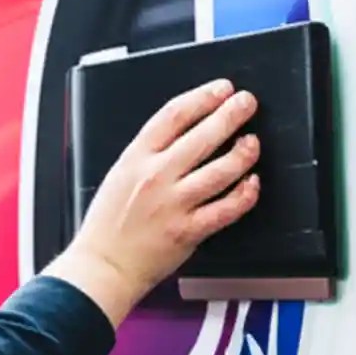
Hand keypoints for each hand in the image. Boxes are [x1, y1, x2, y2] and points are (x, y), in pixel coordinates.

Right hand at [43, 78, 260, 326]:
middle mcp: (156, 176)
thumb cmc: (109, 224)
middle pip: (202, 136)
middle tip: (247, 103)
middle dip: (230, 114)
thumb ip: (149, 155)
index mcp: (136, 158)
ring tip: (252, 143)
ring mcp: (174, 204)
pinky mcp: (188, 231)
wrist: (103, 265)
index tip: (222, 89)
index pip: (174, 115)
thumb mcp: (120, 174)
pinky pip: (226, 208)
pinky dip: (244, 194)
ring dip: (243, 153)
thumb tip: (185, 133)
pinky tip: (252, 183)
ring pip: (220, 171)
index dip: (203, 97)